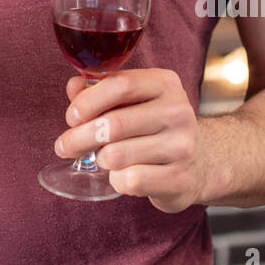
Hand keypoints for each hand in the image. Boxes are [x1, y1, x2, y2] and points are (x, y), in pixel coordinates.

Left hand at [53, 68, 208, 212]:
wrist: (201, 164)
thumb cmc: (155, 127)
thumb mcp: (133, 101)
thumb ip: (100, 91)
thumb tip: (73, 87)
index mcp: (165, 84)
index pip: (120, 84)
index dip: (88, 101)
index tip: (71, 117)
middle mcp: (178, 112)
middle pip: (113, 124)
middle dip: (79, 138)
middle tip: (64, 146)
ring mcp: (182, 147)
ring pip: (117, 155)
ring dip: (100, 159)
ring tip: (104, 158)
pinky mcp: (180, 179)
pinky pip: (130, 180)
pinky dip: (117, 180)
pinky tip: (123, 175)